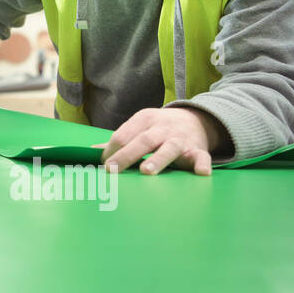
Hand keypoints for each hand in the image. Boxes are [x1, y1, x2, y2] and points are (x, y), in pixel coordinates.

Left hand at [100, 107, 225, 175]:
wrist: (196, 119)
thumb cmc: (159, 128)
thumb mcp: (139, 127)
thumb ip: (120, 140)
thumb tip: (91, 152)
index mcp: (143, 120)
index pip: (123, 135)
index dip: (111, 150)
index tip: (103, 166)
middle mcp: (161, 128)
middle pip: (142, 141)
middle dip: (126, 155)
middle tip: (112, 169)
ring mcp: (180, 138)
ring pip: (169, 147)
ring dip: (158, 159)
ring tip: (146, 171)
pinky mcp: (198, 149)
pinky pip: (201, 156)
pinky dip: (202, 164)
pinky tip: (201, 173)